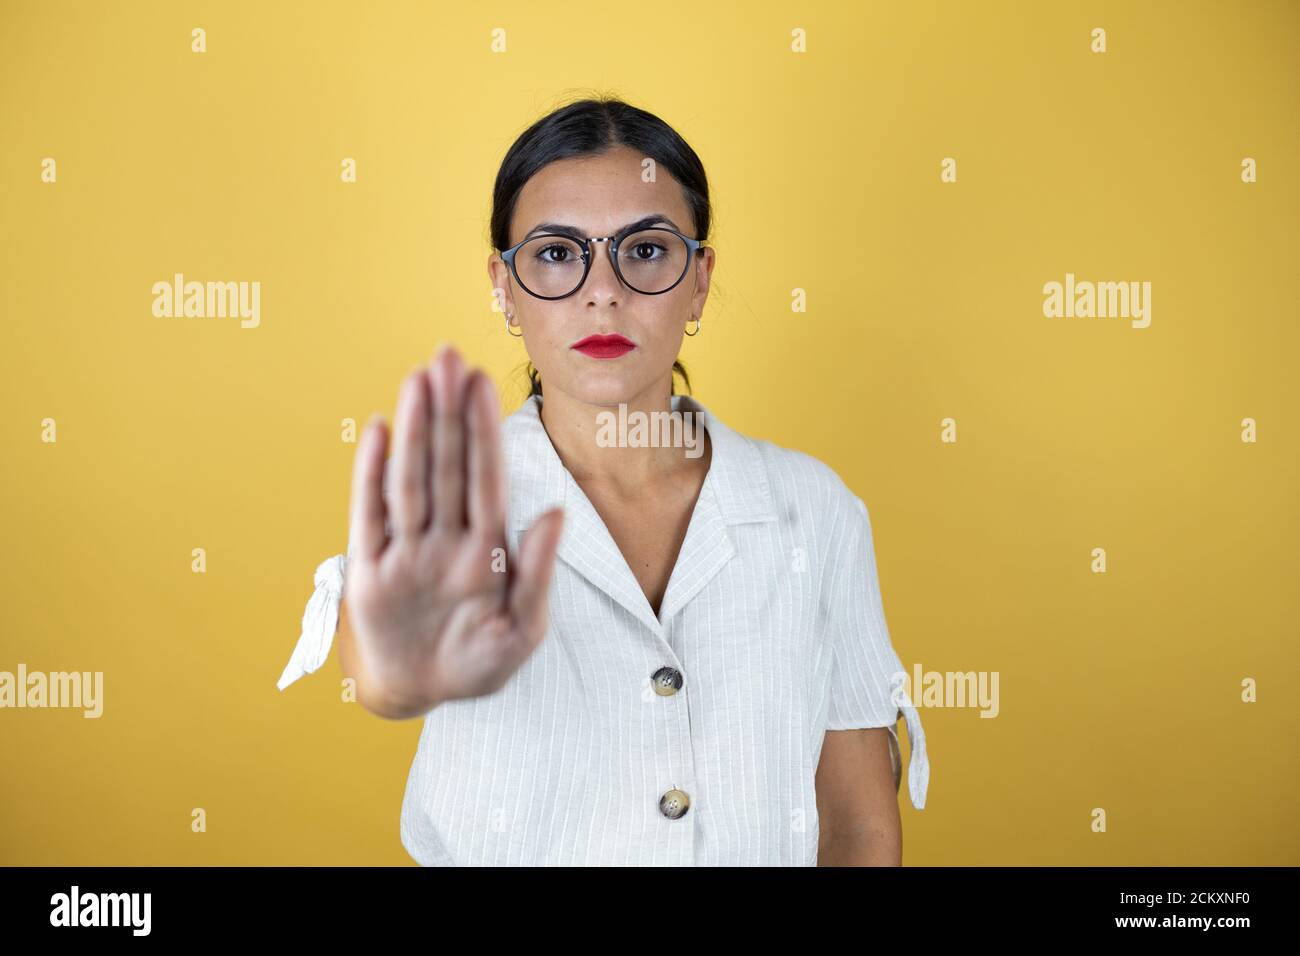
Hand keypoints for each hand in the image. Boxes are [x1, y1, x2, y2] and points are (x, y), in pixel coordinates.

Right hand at [339, 345, 563, 718]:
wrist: (423, 693)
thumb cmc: (479, 661)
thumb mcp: (522, 630)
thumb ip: (537, 572)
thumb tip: (555, 513)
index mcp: (487, 550)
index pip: (487, 478)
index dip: (484, 430)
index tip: (484, 383)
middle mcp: (446, 539)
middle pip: (447, 464)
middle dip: (449, 411)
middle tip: (448, 354)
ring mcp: (407, 550)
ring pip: (411, 479)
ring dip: (416, 429)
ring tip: (419, 378)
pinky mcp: (370, 569)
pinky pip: (370, 514)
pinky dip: (371, 473)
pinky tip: (380, 430)